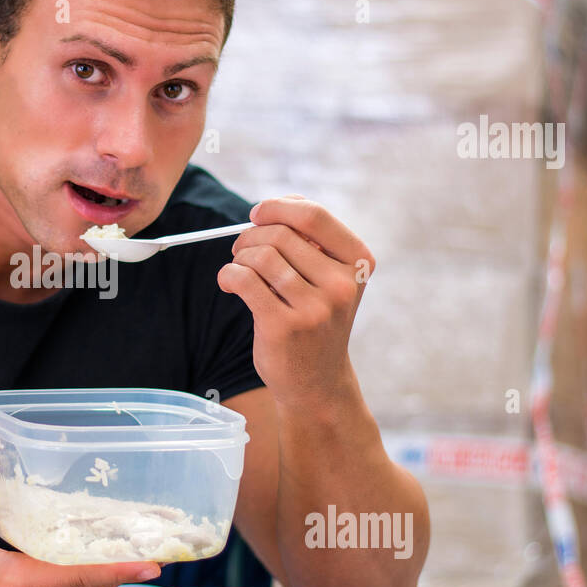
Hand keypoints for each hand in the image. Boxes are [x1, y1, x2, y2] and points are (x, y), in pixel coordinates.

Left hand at [217, 195, 374, 406]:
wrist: (316, 381)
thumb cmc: (316, 319)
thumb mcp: (329, 278)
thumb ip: (312, 239)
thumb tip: (278, 204)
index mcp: (357, 262)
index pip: (313, 214)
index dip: (277, 207)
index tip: (257, 214)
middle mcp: (341, 284)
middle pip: (281, 233)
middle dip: (251, 235)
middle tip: (241, 249)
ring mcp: (315, 308)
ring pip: (260, 255)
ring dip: (239, 257)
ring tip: (238, 270)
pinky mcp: (284, 326)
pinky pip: (243, 279)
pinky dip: (228, 275)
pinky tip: (229, 284)